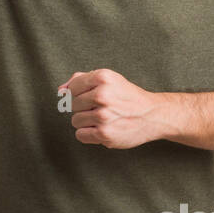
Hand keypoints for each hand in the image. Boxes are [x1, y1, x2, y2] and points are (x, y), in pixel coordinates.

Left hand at [58, 68, 172, 148]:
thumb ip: (82, 80)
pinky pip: (80, 135)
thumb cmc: (127, 97)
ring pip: (75, 120)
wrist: (152, 115)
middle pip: (72, 104)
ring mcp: (103, 116)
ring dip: (86, 122)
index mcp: (103, 78)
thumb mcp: (109, 80)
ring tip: (104, 119)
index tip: (91, 97)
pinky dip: (89, 134)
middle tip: (102, 109)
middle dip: (83, 108)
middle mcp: (102, 95)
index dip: (78, 94)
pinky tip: (102, 129)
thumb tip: (60, 90)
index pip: (72, 88)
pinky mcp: (104, 134)